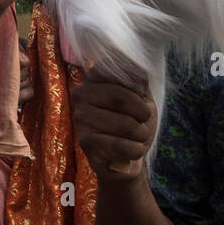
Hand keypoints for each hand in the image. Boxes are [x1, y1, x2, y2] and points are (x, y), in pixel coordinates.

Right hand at [70, 65, 156, 182]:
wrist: (127, 156)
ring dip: (142, 134)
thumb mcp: (141, 96)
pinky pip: (119, 145)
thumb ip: (137, 79)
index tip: (141, 97)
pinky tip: (133, 149)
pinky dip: (135, 149)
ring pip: (124, 124)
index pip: (117, 71)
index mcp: (93, 78)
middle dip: (143, 114)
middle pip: (122, 98)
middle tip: (143, 121)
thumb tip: (135, 68)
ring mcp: (80, 117)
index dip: (138, 87)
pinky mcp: (84, 141)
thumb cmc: (134, 121)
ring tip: (138, 137)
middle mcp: (81, 94)